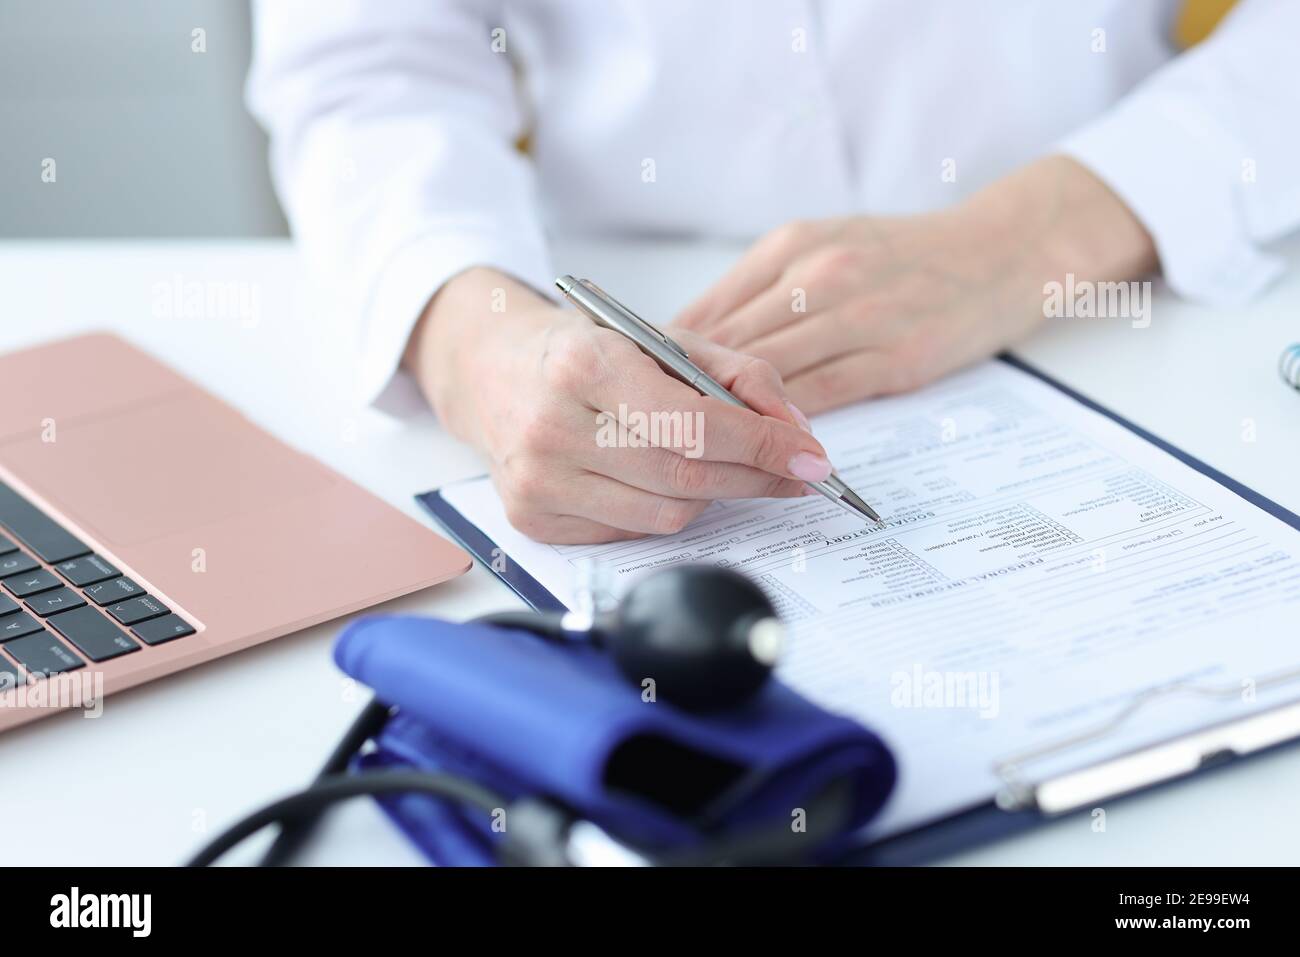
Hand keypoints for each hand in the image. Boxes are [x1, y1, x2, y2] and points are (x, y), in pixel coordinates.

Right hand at [404, 268, 833, 542]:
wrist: (494, 371)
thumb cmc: (585, 353)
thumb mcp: (661, 340)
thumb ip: (738, 376)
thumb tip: (797, 433)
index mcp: (583, 365)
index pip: (693, 424)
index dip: (763, 446)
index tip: (811, 459)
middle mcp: (551, 428)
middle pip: (686, 478)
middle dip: (755, 478)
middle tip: (794, 472)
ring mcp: (538, 482)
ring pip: (666, 516)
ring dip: (715, 497)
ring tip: (727, 469)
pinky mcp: (533, 519)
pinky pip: (633, 532)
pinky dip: (666, 509)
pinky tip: (662, 479)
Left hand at [674, 156, 1156, 413]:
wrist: (1005, 250)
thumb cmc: (907, 254)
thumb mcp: (825, 245)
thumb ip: (762, 288)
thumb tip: (694, 334)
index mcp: (792, 247)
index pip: (711, 310)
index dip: (666, 356)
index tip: (637, 389)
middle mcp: (817, 277)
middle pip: (728, 345)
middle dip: (684, 390)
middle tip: (646, 430)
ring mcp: (857, 317)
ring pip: (768, 375)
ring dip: (727, 414)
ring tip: (689, 448)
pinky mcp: (893, 358)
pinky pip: (821, 397)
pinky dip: (784, 425)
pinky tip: (757, 447)